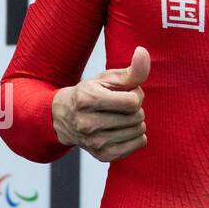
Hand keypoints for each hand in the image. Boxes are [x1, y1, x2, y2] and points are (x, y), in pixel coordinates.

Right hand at [52, 46, 149, 161]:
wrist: (65, 118)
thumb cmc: (92, 93)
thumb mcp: (108, 78)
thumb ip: (131, 69)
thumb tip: (143, 51)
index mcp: (87, 100)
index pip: (133, 102)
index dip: (135, 94)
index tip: (124, 93)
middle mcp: (87, 124)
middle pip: (136, 116)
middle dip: (135, 108)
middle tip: (119, 106)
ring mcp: (94, 143)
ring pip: (139, 130)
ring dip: (135, 121)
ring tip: (119, 117)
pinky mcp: (103, 155)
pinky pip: (139, 144)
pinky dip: (137, 135)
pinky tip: (122, 129)